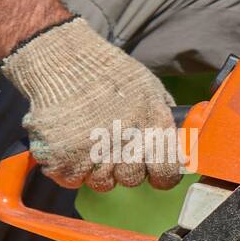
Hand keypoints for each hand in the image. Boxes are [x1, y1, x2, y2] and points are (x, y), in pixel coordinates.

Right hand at [0, 17, 180, 191]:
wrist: (60, 57)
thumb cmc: (108, 71)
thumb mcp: (150, 88)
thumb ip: (164, 118)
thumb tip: (180, 145)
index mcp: (152, 125)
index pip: (166, 172)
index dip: (162, 175)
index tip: (155, 172)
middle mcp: (126, 142)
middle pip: (131, 179)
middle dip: (125, 169)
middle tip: (113, 148)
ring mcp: (93, 151)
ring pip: (101, 183)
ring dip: (96, 169)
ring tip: (89, 142)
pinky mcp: (62, 156)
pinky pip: (71, 179)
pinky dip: (69, 168)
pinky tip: (69, 145)